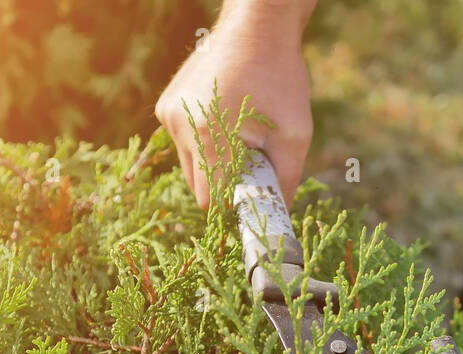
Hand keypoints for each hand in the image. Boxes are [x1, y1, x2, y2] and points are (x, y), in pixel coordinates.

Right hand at [155, 0, 316, 208]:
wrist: (257, 26)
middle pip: (198, 186)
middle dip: (225, 184)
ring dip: (214, 164)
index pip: (211, 199)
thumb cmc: (280, 78)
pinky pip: (185, 143)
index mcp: (208, 136)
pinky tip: (225, 119)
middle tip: (253, 162)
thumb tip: (278, 217)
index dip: (233, 205)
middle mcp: (180, 126)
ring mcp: (169, 114)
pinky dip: (205, 143)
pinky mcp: (167, 106)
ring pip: (190, 166)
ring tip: (240, 135)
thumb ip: (286, 182)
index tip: (253, 196)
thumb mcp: (295, 135)